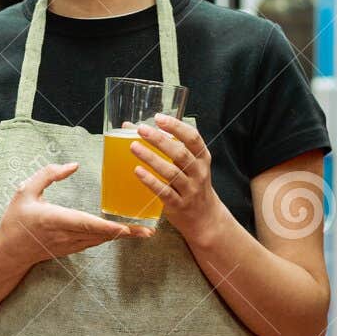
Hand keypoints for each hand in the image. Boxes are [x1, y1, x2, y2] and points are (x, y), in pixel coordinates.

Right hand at [0, 161, 149, 273]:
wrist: (9, 252)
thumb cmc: (16, 220)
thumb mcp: (25, 191)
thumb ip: (48, 175)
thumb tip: (73, 165)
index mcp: (54, 219)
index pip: (84, 223)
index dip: (106, 227)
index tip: (124, 227)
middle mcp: (65, 235)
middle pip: (100, 235)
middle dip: (125, 233)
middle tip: (148, 231)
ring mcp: (70, 245)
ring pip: (101, 240)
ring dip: (121, 236)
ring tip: (143, 231)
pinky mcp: (71, 249)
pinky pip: (94, 242)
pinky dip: (109, 237)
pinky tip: (122, 232)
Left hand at [131, 114, 226, 238]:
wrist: (205, 218)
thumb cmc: (191, 184)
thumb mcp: (188, 165)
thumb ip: (167, 146)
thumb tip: (131, 127)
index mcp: (202, 158)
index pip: (193, 138)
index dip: (177, 126)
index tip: (159, 118)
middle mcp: (198, 172)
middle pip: (180, 153)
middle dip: (160, 140)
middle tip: (141, 130)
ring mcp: (190, 189)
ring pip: (171, 172)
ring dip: (151, 158)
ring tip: (133, 147)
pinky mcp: (179, 205)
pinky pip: (164, 192)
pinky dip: (151, 181)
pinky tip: (138, 171)